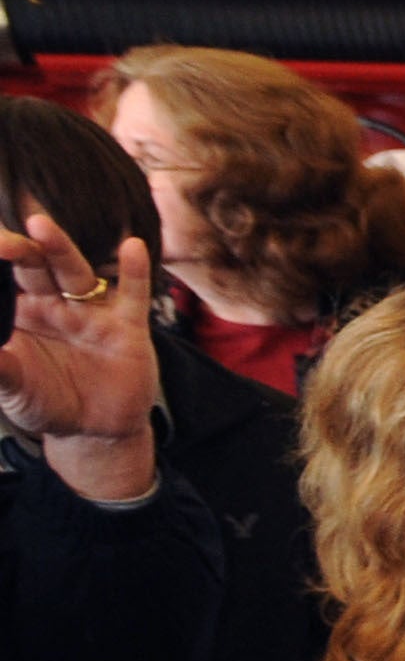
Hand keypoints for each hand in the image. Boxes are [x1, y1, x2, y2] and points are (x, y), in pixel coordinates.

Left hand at [0, 217, 159, 501]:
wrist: (96, 433)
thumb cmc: (47, 405)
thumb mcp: (11, 388)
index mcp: (20, 312)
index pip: (3, 274)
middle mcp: (53, 305)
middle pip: (33, 265)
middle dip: (19, 248)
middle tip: (4, 242)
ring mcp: (90, 313)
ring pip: (74, 273)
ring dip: (58, 249)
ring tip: (40, 227)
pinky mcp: (127, 329)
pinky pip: (132, 295)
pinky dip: (135, 272)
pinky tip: (133, 248)